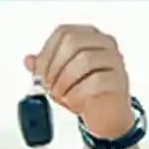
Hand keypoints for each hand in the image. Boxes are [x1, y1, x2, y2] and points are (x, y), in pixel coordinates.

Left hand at [26, 24, 133, 139]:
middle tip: (49, 85)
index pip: (63, 33)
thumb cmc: (84, 93)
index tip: (39, 73)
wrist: (105, 116)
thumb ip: (44, 67)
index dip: (46, 54)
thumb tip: (30, 60)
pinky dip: (78, 94)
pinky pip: (96, 81)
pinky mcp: (119, 79)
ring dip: (65, 82)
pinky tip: (75, 102)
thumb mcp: (57, 78)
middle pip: (73, 42)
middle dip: (54, 67)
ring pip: (85, 60)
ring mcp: (114, 60)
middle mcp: (104, 44)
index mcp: (88, 37)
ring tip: (61, 95)